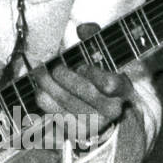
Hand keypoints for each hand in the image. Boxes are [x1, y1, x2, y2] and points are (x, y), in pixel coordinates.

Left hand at [32, 22, 133, 150]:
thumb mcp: (107, 57)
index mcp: (122, 90)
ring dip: (47, 88)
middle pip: (83, 92)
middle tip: (52, 68)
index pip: (110, 84)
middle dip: (63, 76)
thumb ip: (96, 38)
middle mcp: (110, 111)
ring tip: (40, 75)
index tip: (82, 66)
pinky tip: (40, 93)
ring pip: (65, 105)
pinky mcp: (77, 135)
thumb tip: (83, 28)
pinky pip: (54, 119)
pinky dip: (43, 105)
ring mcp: (93, 125)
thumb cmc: (104, 80)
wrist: (110, 116)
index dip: (92, 73)